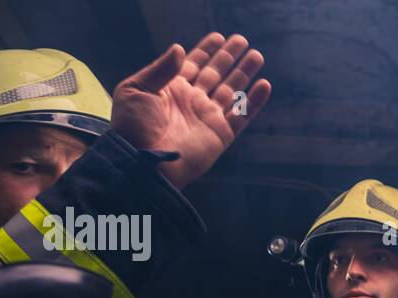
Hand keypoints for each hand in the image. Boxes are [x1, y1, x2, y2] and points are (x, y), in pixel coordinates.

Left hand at [110, 32, 271, 189]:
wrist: (142, 161)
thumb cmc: (133, 127)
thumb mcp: (136, 89)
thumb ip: (160, 69)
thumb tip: (180, 49)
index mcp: (171, 89)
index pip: (193, 65)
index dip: (206, 50)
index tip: (218, 37)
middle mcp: (192, 102)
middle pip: (216, 74)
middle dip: (229, 57)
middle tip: (242, 41)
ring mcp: (207, 118)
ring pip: (232, 91)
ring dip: (244, 73)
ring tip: (257, 56)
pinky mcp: (220, 135)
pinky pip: (242, 115)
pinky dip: (254, 102)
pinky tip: (264, 85)